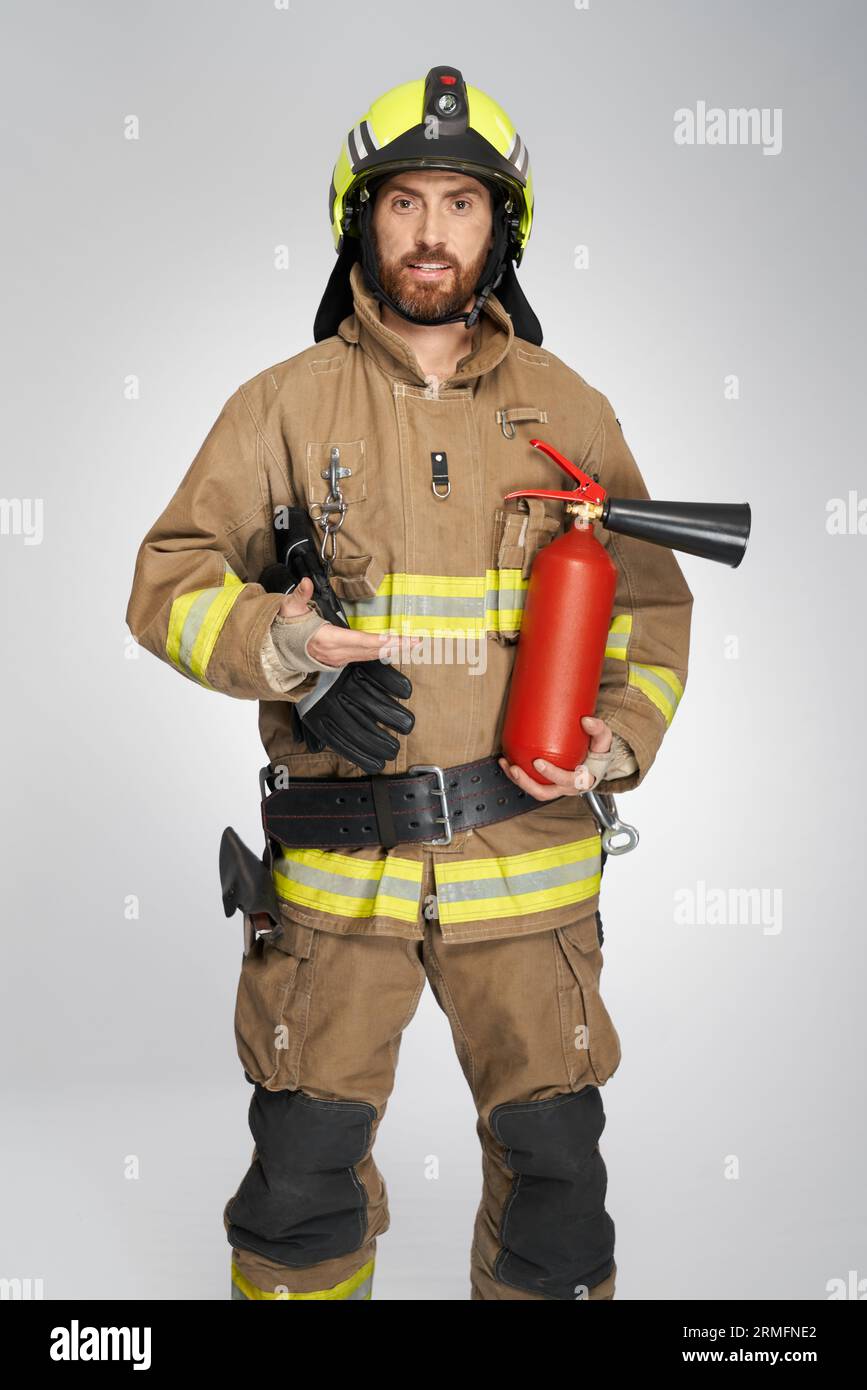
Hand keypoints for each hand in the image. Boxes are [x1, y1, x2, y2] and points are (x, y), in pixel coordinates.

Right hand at [280, 576, 422, 667]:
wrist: (278, 650)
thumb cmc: (287, 629)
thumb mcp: (289, 609)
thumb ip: (300, 596)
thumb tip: (305, 582)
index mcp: (328, 639)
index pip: (360, 641)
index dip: (381, 641)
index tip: (398, 638)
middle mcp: (337, 652)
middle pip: (372, 651)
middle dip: (396, 646)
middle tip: (417, 640)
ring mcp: (339, 658)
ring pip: (371, 655)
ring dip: (392, 650)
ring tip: (411, 643)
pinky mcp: (340, 660)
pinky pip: (365, 656)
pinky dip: (380, 652)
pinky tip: (393, 647)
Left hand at [498, 715, 615, 801]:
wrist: (598, 761)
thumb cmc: (599, 751)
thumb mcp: (603, 740)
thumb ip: (598, 729)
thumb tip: (585, 720)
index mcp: (583, 780)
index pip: (567, 781)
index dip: (551, 774)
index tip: (538, 762)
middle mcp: (568, 788)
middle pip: (545, 793)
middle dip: (527, 782)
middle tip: (514, 768)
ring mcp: (556, 788)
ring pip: (535, 791)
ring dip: (518, 781)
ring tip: (506, 765)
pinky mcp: (547, 783)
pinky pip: (531, 784)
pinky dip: (517, 776)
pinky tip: (507, 762)